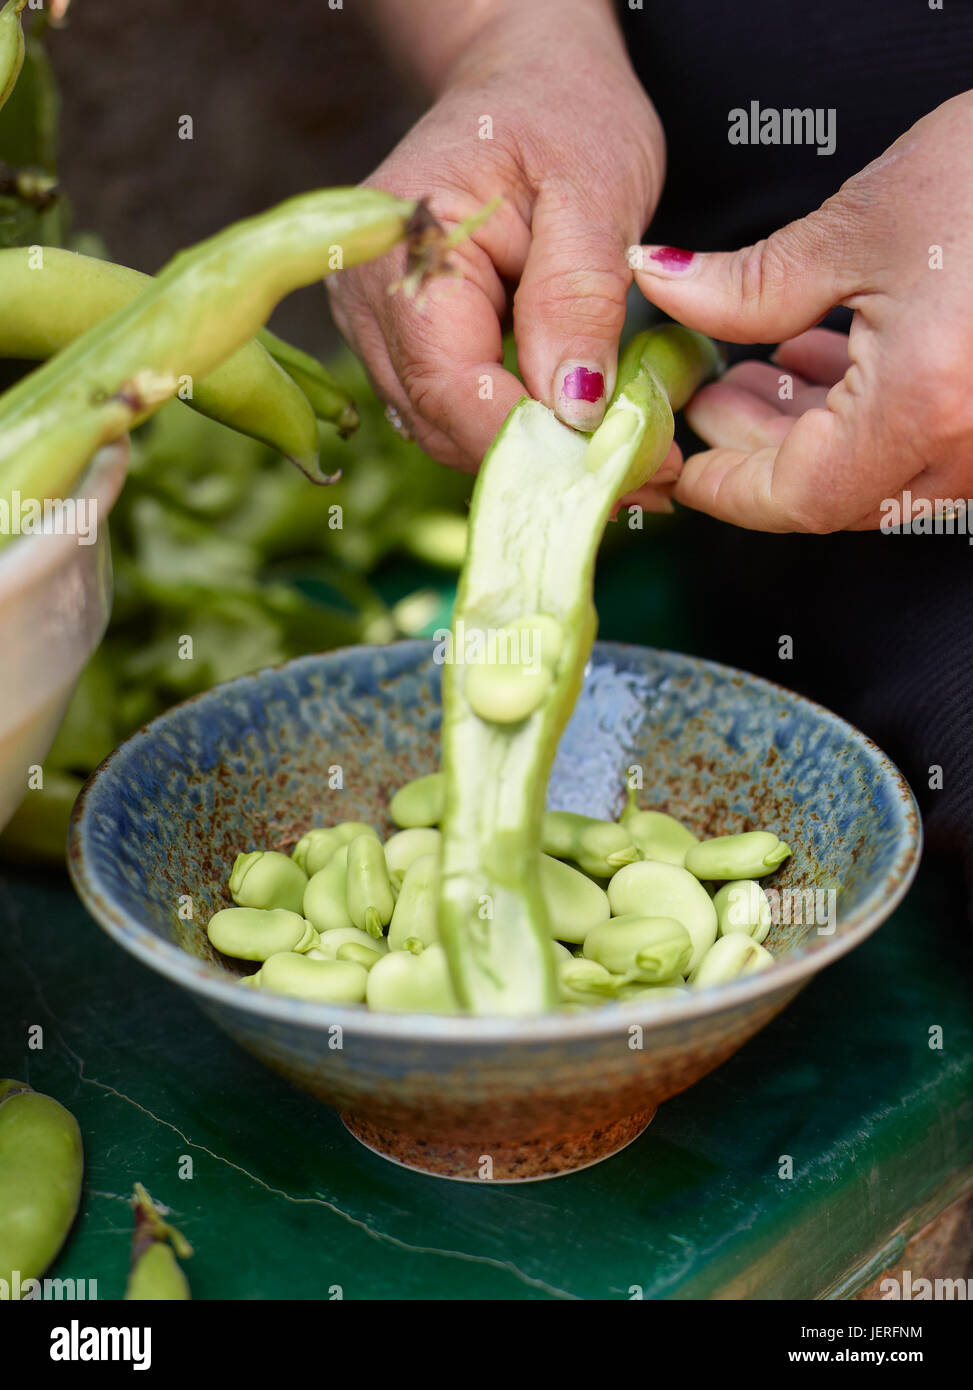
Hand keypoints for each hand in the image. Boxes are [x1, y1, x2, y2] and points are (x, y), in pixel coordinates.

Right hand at [327, 1, 663, 469]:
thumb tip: (573, 409)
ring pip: (448, 432)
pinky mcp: (401, 346)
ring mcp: (374, 327)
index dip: (533, 444)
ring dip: (534, 456)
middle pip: (444, 423)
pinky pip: (454, 414)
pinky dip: (519, 434)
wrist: (523, 81)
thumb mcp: (594, 189)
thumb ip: (577, 297)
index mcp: (403, 249)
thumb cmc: (561, 112)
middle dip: (543, 461)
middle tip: (647, 476)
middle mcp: (366, 298)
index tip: (623, 469)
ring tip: (628, 456)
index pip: (453, 386)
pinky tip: (581, 431)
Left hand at [630, 91, 972, 531]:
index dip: (726, 489)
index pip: (797, 499)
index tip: (680, 466)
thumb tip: (666, 286)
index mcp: (925, 407)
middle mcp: (970, 445)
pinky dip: (860, 419)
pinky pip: (920, 447)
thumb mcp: (863, 224)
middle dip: (756, 455)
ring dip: (804, 436)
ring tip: (751, 375)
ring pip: (875, 476)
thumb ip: (751, 284)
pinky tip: (823, 364)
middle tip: (706, 403)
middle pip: (833, 495)